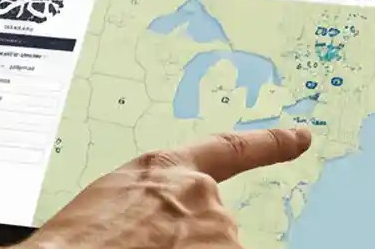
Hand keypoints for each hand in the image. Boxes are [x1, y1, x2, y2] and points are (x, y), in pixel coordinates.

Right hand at [26, 128, 311, 248]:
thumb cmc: (74, 243)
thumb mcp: (112, 207)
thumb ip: (155, 207)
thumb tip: (163, 230)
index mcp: (163, 169)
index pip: (229, 149)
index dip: (269, 144)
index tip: (300, 137)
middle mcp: (198, 191)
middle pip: (215, 229)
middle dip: (189, 247)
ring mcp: (215, 227)